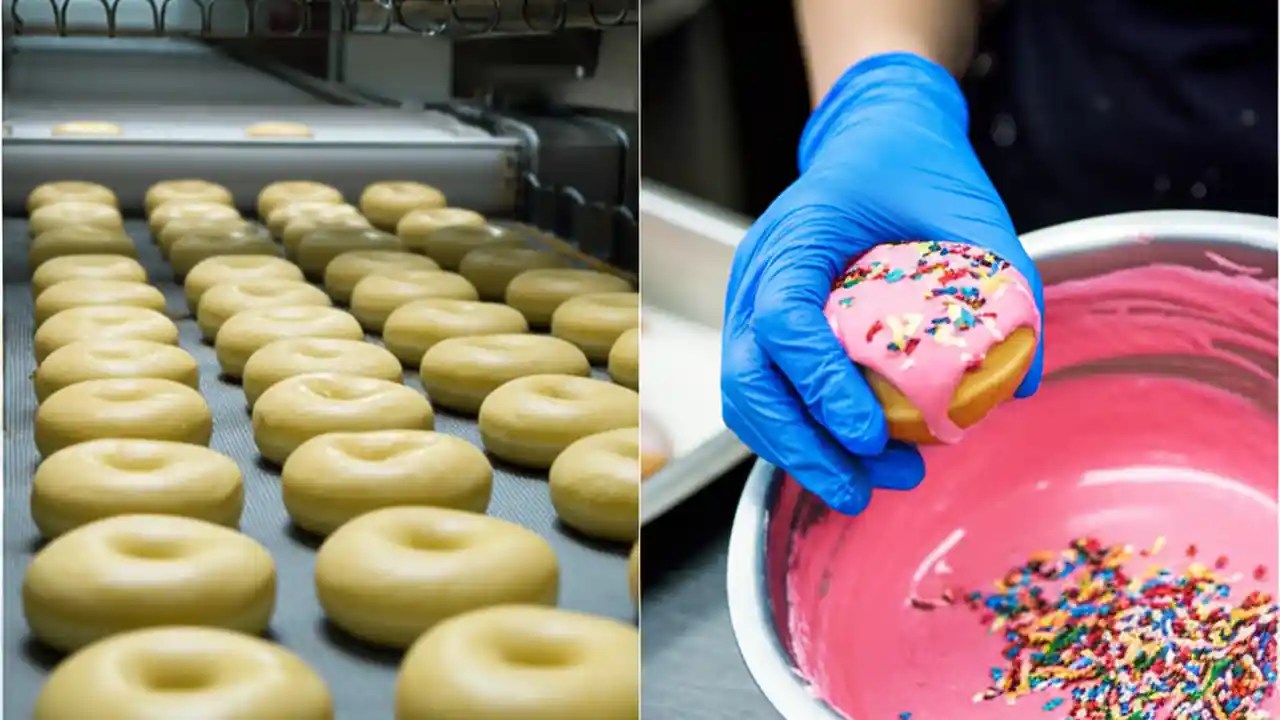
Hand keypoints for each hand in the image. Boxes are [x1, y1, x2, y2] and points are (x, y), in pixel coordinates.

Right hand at [721, 53, 1044, 514]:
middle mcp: (758, 275)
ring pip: (745, 398)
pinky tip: (849, 457)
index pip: (781, 319)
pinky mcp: (763, 328)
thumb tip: (1019, 382)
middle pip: (747, 378)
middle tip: (862, 488)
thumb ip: (1004, 281)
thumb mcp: (970, 209)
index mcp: (797, 236)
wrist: (872, 138)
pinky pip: (762, 395)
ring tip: (867, 485)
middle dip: (801, 446)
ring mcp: (751, 303)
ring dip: (798, 453)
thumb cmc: (912, 165)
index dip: (820, 385)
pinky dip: (797, 436)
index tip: (872, 433)